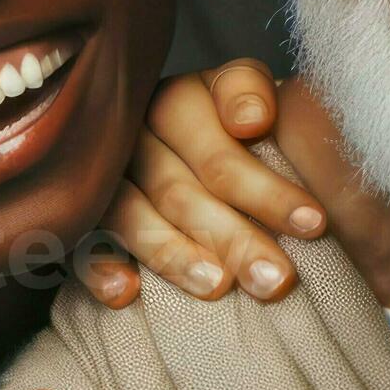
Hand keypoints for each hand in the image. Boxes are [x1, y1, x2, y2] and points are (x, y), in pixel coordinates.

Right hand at [83, 62, 313, 309]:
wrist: (191, 162)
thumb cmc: (251, 142)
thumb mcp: (270, 114)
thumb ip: (261, 105)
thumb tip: (251, 121)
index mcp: (188, 96)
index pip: (218, 141)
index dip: (267, 179)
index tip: (313, 224)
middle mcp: (138, 127)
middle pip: (183, 183)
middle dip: (235, 234)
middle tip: (277, 280)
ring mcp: (101, 171)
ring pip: (130, 213)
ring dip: (172, 253)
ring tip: (217, 287)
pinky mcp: (75, 216)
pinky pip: (78, 243)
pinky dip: (101, 268)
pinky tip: (126, 293)